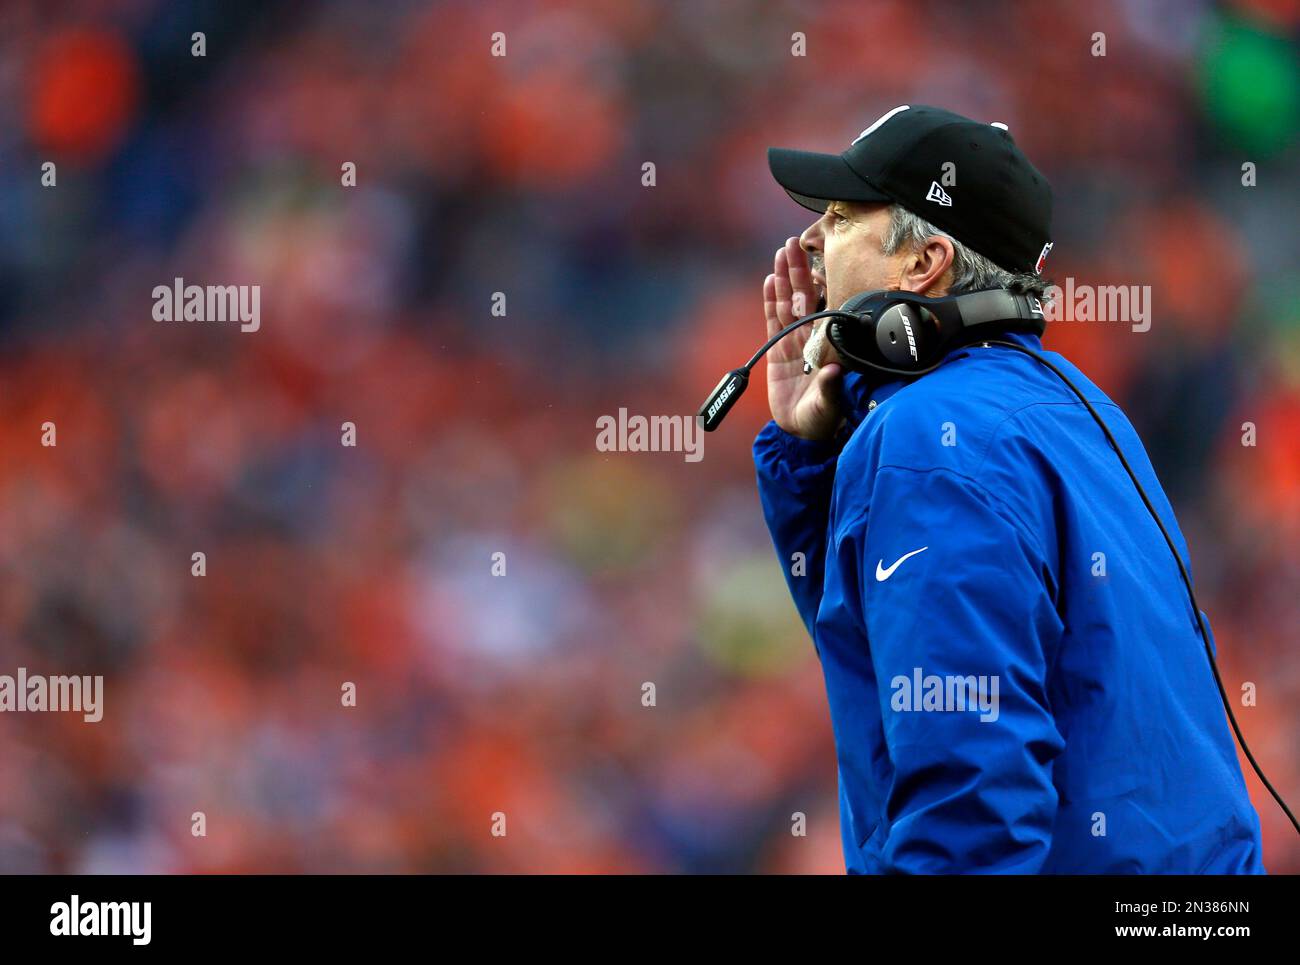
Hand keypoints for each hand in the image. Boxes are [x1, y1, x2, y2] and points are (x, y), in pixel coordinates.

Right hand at [764, 236, 843, 440]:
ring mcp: (794, 342)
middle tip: (793, 244)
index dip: (819, 284)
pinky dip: (770, 302)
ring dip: (783, 279)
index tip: (816, 262)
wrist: (802, 432)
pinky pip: (773, 321)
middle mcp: (812, 338)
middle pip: (804, 297)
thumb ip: (831, 388)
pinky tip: (769, 280)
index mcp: (829, 346)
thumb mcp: (829, 406)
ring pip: (787, 304)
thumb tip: (834, 370)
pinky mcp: (777, 351)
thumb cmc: (822, 418)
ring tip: (780, 254)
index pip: (825, 307)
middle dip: (799, 271)